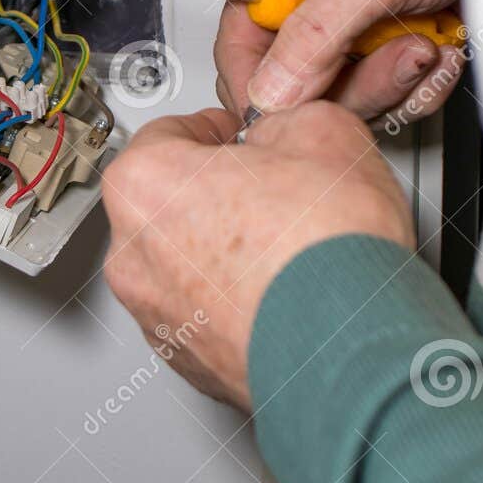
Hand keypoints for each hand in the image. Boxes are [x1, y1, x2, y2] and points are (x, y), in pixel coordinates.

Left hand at [102, 101, 414, 409]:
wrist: (351, 349)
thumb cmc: (327, 252)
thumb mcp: (322, 130)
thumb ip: (282, 121)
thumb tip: (283, 134)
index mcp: (143, 184)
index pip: (166, 134)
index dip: (215, 131)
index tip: (240, 138)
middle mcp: (132, 254)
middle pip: (167, 205)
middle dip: (214, 195)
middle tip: (270, 192)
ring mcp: (153, 315)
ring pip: (181, 266)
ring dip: (221, 254)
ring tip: (285, 248)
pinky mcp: (184, 361)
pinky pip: (202, 315)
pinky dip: (232, 304)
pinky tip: (281, 293)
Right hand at [216, 0, 462, 120]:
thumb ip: (317, 31)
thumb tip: (270, 88)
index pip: (239, 42)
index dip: (260, 86)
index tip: (291, 112)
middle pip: (294, 82)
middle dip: (355, 82)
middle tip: (400, 54)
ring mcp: (349, 26)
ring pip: (344, 96)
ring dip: (396, 81)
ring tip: (428, 42)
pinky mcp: (387, 48)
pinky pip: (388, 97)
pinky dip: (422, 84)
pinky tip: (442, 48)